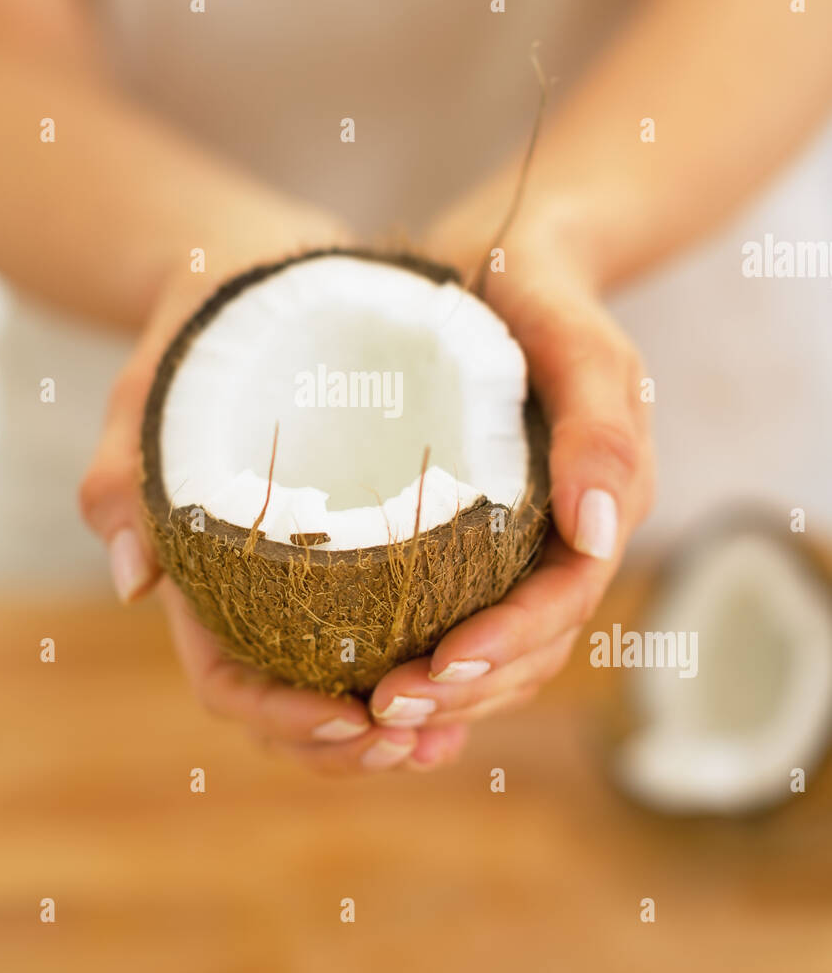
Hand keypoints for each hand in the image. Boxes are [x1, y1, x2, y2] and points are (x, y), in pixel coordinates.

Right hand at [80, 204, 469, 775]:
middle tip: (418, 745)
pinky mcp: (362, 554)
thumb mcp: (156, 388)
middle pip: (291, 704)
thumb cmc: (203, 330)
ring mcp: (309, 580)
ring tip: (454, 737)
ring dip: (397, 726)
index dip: (280, 717)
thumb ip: (126, 472)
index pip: (229, 680)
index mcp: (201, 574)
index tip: (349, 715)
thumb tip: (132, 582)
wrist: (262, 279)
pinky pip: (391, 634)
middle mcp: (256, 591)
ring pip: (344, 685)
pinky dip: (429, 668)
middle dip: (349, 743)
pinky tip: (476, 676)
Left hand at [368, 222, 654, 737]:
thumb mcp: (574, 337)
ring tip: (372, 710)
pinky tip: (367, 675)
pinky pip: (462, 614)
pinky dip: (428, 655)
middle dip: (467, 689)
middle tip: (385, 710)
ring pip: (500, 647)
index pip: (563, 602)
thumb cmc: (536, 289)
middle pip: (532, 645)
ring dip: (447, 691)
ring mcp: (524, 543)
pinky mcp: (477, 539)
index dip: (507, 647)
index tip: (436, 671)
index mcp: (604, 503)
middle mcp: (569, 536)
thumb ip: (600, 422)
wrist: (498, 262)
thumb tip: (595, 533)